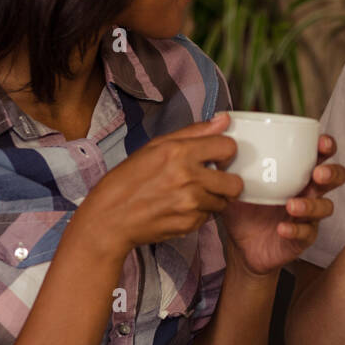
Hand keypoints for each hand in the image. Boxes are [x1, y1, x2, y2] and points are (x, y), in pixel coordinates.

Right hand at [75, 114, 241, 264]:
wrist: (109, 218)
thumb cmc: (128, 180)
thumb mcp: (156, 146)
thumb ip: (194, 132)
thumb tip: (224, 119)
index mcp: (179, 152)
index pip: (228, 147)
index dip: (224, 152)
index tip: (217, 157)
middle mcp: (188, 178)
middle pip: (235, 182)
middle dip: (226, 181)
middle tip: (211, 180)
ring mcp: (190, 204)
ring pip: (223, 202)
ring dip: (212, 198)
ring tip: (189, 194)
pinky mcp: (189, 224)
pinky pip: (208, 217)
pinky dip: (199, 213)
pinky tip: (179, 208)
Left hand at [221, 126, 344, 276]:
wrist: (241, 245)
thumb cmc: (245, 208)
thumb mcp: (236, 182)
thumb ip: (231, 160)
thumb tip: (217, 129)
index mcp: (298, 172)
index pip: (321, 154)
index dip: (327, 146)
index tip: (321, 143)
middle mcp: (308, 191)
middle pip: (336, 177)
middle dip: (331, 172)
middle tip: (318, 173)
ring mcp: (308, 216)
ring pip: (325, 207)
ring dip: (312, 204)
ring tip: (292, 204)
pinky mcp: (302, 238)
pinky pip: (307, 233)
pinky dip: (296, 230)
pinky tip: (282, 228)